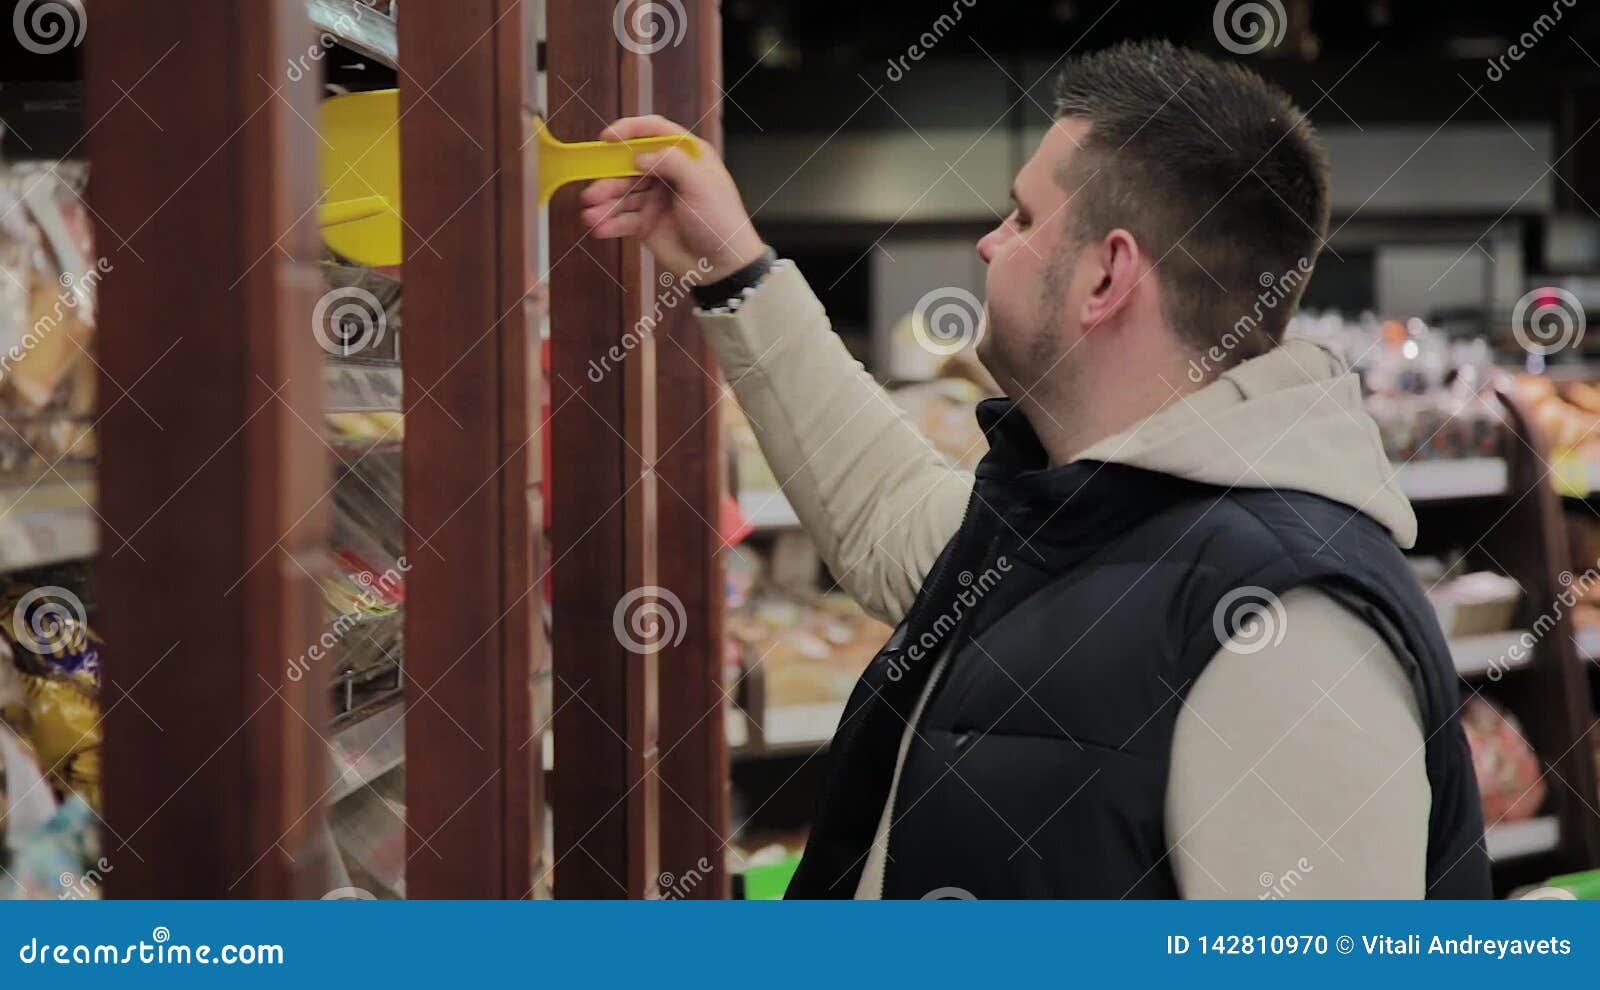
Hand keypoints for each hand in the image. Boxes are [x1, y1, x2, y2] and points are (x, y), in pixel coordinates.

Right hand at [579, 115, 766, 281]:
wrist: (722, 266)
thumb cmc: (721, 222)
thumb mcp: (701, 185)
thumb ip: (672, 162)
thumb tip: (639, 156)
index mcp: (686, 156)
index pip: (654, 131)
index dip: (629, 130)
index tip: (607, 139)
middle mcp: (668, 173)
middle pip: (630, 166)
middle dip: (609, 179)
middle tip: (592, 193)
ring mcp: (655, 198)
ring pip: (622, 194)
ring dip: (604, 204)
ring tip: (591, 216)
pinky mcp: (646, 222)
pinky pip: (622, 219)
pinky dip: (610, 223)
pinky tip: (600, 229)